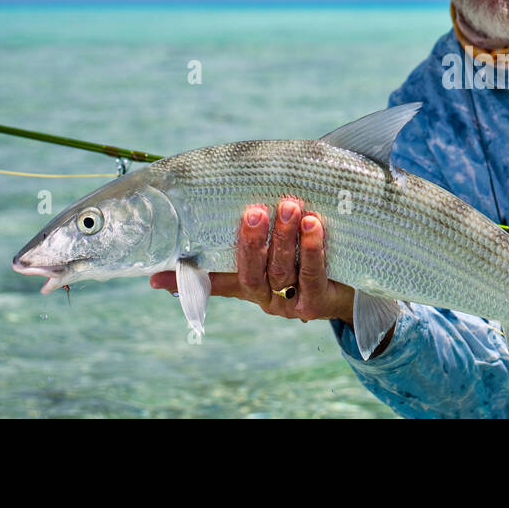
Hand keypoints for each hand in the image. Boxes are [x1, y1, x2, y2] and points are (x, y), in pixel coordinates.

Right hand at [150, 197, 355, 324]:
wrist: (354, 290)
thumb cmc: (308, 257)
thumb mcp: (277, 250)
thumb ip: (250, 235)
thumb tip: (229, 204)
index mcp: (248, 283)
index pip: (213, 278)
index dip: (183, 277)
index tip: (154, 275)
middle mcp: (264, 296)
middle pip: (250, 271)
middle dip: (251, 240)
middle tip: (255, 210)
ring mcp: (289, 303)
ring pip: (280, 270)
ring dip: (284, 237)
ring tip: (291, 206)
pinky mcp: (316, 303)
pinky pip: (311, 275)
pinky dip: (312, 249)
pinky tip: (315, 225)